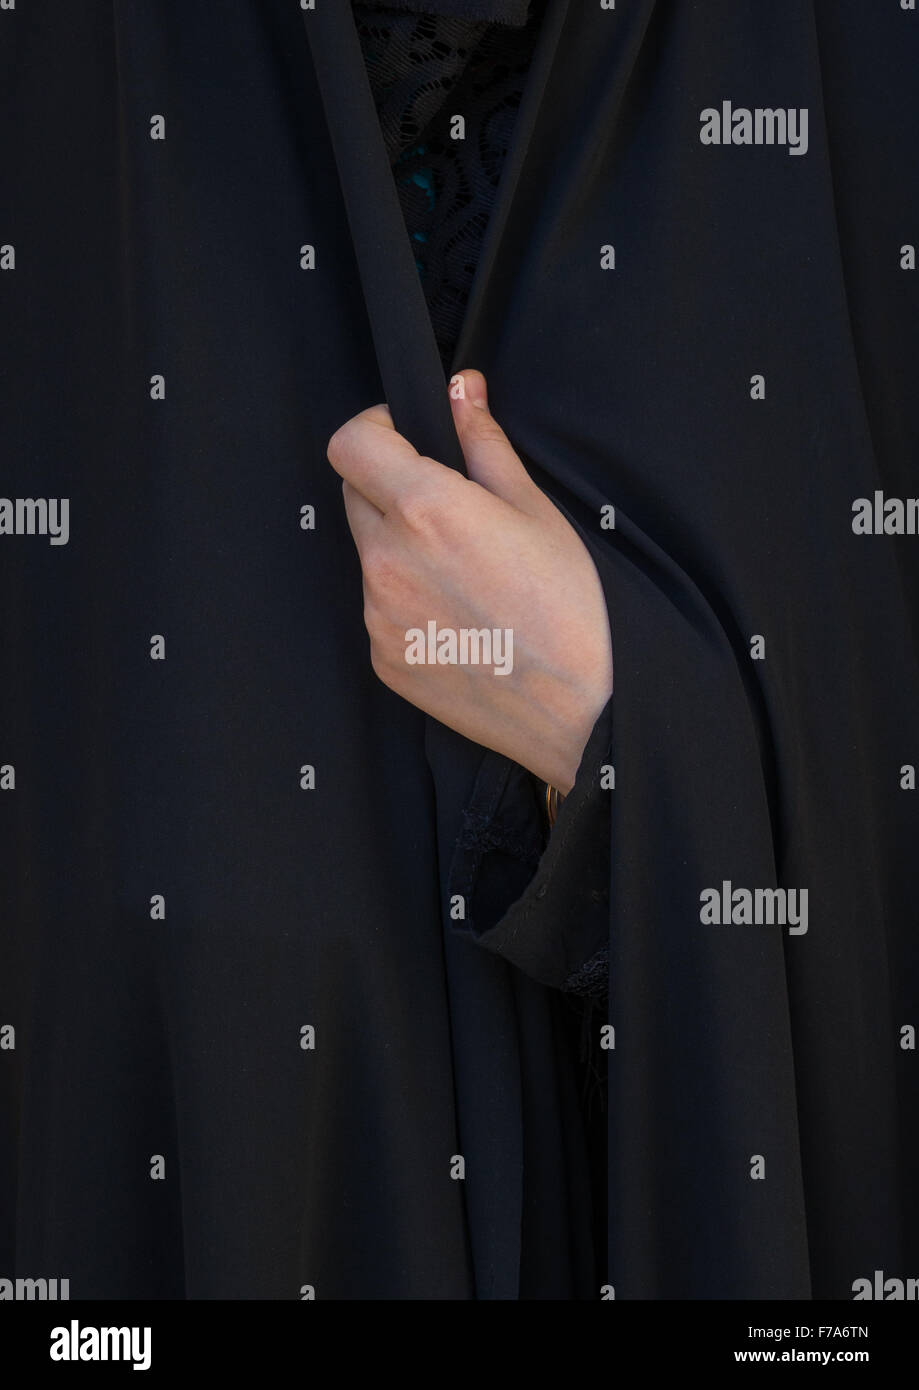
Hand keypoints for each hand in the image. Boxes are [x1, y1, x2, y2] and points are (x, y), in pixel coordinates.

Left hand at [327, 370, 612, 794]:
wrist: (578, 709)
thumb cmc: (570, 604)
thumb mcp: (534, 509)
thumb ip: (483, 442)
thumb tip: (461, 387)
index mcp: (423, 509)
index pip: (348, 444)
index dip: (372, 430)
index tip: (404, 437)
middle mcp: (386, 560)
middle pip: (354, 496)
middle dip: (390, 487)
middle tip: (450, 510)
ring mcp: (377, 615)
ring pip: (370, 557)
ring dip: (401, 549)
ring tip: (466, 576)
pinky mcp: (382, 660)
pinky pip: (379, 611)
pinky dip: (406, 603)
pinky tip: (461, 620)